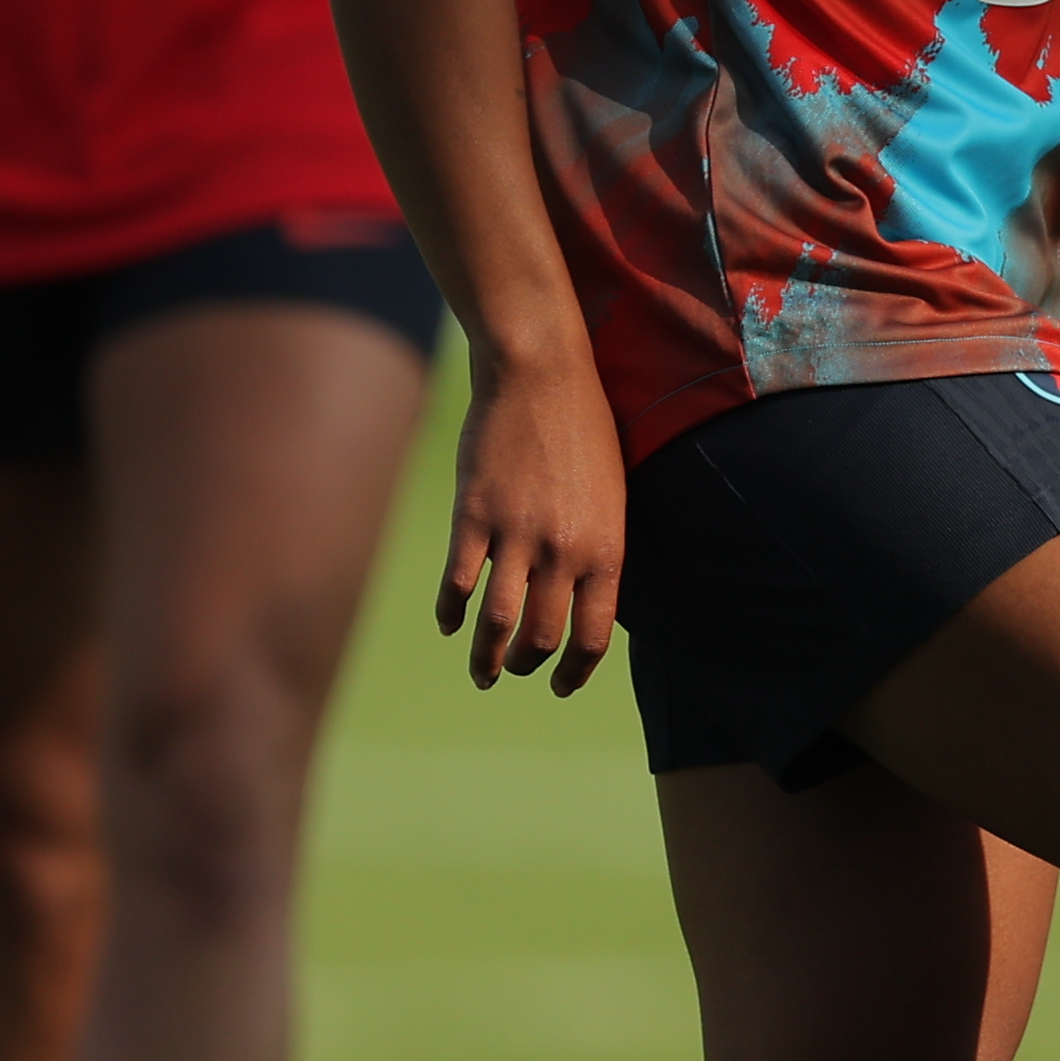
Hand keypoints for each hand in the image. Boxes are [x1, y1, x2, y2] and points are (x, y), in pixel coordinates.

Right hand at [434, 330, 629, 693]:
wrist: (541, 374)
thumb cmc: (583, 432)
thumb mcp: (611, 497)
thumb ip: (598, 551)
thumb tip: (582, 603)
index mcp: (606, 550)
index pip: (594, 636)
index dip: (576, 671)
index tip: (562, 686)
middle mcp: (564, 551)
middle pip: (543, 638)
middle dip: (529, 666)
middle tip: (515, 672)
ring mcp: (517, 534)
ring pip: (497, 623)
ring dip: (487, 658)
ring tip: (483, 673)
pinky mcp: (473, 515)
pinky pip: (458, 583)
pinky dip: (451, 612)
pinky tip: (449, 623)